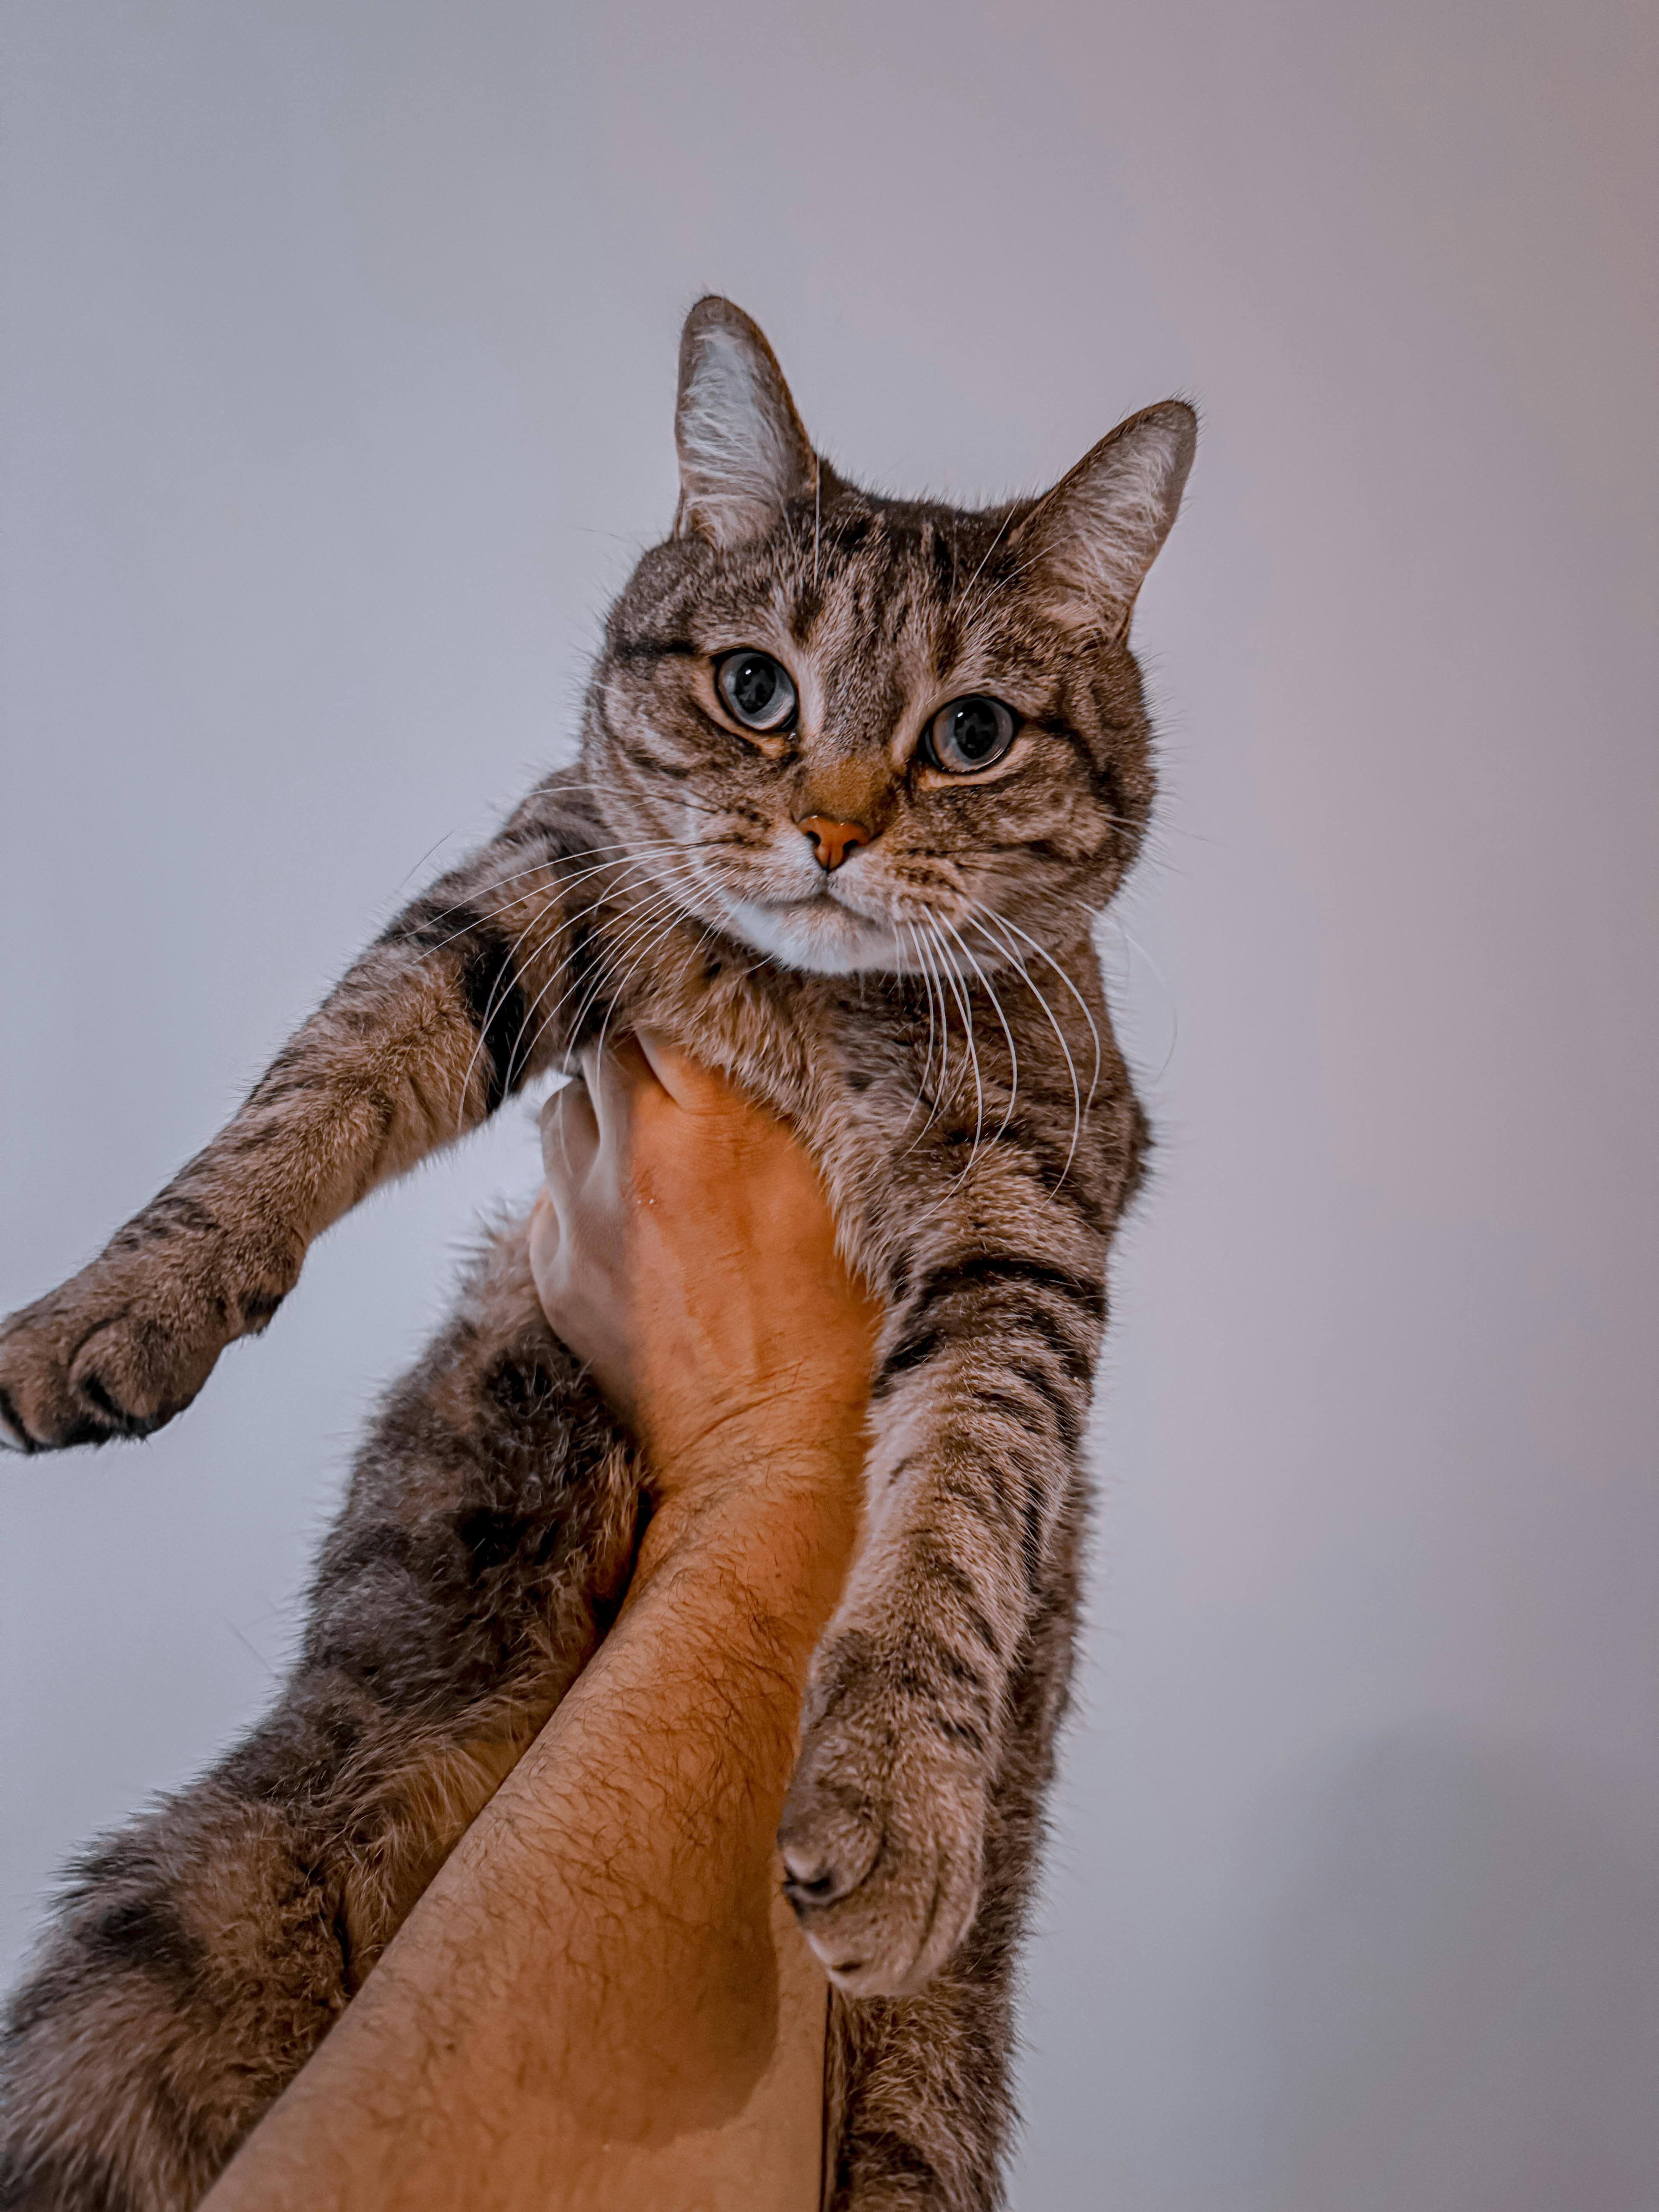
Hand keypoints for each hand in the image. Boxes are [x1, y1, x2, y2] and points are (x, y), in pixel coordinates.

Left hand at [528, 1034, 878, 1499]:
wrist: (764, 1445)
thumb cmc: (829, 1321)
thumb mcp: (837, 1189)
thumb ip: (786, 1103)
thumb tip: (759, 1033)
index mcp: (714, 1130)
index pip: (663, 1013)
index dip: (685, 1013)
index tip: (706, 1026)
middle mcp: (632, 1161)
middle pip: (600, 1051)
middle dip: (637, 1057)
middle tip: (680, 1084)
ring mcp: (579, 1218)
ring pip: (559, 1111)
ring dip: (599, 1113)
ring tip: (649, 1144)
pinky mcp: (551, 1270)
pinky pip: (548, 1189)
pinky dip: (580, 1187)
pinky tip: (631, 1217)